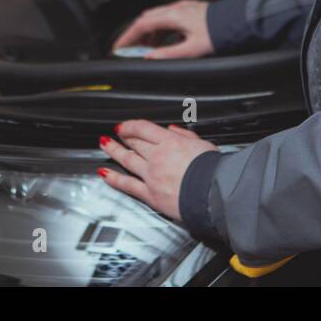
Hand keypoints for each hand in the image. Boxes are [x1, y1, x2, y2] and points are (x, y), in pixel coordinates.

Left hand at [98, 120, 218, 220]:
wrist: (215, 194)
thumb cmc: (214, 171)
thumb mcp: (203, 144)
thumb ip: (185, 136)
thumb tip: (173, 130)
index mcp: (171, 142)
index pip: (143, 129)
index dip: (131, 125)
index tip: (125, 126)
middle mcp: (158, 157)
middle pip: (134, 143)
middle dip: (123, 137)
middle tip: (116, 135)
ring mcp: (151, 175)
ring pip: (127, 159)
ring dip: (113, 150)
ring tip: (105, 145)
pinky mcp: (150, 194)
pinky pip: (127, 184)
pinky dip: (114, 178)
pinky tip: (105, 174)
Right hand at [112, 0, 212, 58]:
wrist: (241, 20)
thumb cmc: (221, 32)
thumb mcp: (193, 49)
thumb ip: (169, 54)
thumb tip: (151, 58)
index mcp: (174, 15)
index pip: (142, 25)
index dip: (128, 37)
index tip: (118, 48)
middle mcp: (177, 8)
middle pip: (147, 20)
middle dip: (135, 35)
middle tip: (129, 50)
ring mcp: (184, 8)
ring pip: (158, 19)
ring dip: (149, 33)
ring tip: (145, 50)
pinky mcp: (191, 11)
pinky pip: (168, 19)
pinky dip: (161, 31)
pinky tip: (164, 42)